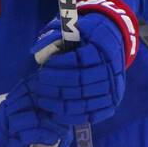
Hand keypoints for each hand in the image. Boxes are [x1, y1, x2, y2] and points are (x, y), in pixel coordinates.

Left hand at [30, 10, 129, 125]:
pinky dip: (71, 117)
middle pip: (80, 81)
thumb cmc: (87, 38)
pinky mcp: (110, 105)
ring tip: (41, 99)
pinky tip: (54, 113)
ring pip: (84, 101)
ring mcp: (113, 90)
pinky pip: (90, 116)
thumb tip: (34, 52)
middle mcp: (111, 70)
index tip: (44, 68)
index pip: (80, 60)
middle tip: (38, 84)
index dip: (60, 65)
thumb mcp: (74, 29)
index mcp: (103, 47)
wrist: (113, 46)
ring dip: (59, 102)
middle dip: (56, 84)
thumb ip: (54, 37)